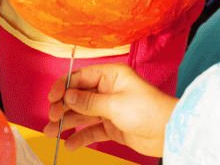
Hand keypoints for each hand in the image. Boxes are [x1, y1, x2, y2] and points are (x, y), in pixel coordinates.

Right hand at [44, 64, 176, 156]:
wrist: (168, 132)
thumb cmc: (148, 110)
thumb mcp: (115, 104)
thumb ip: (89, 102)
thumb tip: (67, 96)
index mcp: (111, 76)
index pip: (81, 77)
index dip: (64, 86)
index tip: (51, 97)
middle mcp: (109, 90)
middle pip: (79, 96)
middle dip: (63, 106)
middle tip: (51, 116)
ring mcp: (110, 109)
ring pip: (83, 114)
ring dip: (67, 122)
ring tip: (51, 132)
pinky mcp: (113, 126)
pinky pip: (92, 130)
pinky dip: (81, 136)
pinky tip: (70, 143)